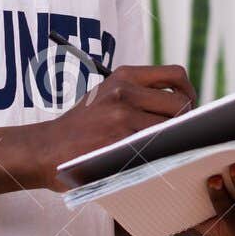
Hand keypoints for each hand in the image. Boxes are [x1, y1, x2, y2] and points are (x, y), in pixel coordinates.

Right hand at [36, 64, 195, 190]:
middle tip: (178, 136)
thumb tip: (183, 106)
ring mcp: (121, 117)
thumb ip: (139, 94)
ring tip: (165, 150)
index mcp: (124, 76)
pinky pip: (156, 147)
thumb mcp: (106, 96)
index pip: (176, 75)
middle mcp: (124, 91)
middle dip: (185, 122)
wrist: (45, 149)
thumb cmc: (81, 127)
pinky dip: (161, 154)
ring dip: (173, 141)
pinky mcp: (118, 142)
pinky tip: (154, 160)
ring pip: (171, 127)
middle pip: (180, 103)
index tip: (188, 108)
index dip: (189, 92)